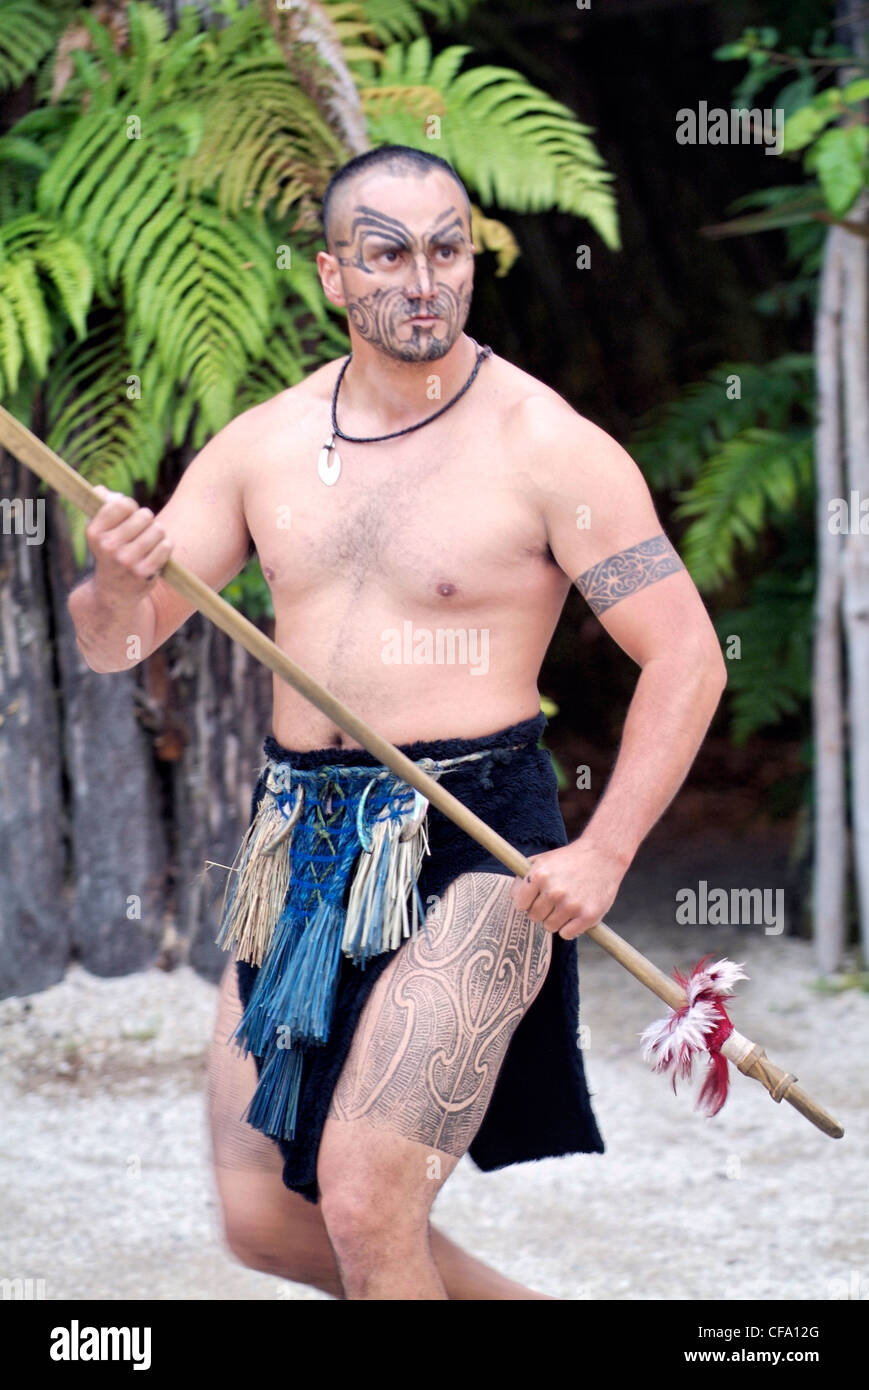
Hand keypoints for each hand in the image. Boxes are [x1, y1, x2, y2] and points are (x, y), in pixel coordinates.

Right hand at [86, 485, 173, 599]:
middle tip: (140, 532)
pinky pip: (166, 546)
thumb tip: (105, 493)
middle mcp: (108, 546)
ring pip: (158, 529)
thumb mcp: (99, 530)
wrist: (114, 592)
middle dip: (146, 521)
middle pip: (144, 515)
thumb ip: (101, 505)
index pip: (123, 503)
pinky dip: (165, 546)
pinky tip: (156, 553)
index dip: (130, 507)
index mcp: (94, 532)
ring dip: (157, 533)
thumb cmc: (110, 551)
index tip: (127, 516)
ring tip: (148, 542)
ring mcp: (127, 561)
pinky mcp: (144, 572)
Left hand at [509, 839, 627, 938]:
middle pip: (534, 917)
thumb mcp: (542, 860)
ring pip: (550, 927)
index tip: (535, 897)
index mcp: (539, 875)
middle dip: (542, 910)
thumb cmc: (569, 859)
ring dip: (556, 919)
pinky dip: (570, 927)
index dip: (527, 902)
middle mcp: (554, 891)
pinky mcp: (588, 916)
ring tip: (567, 903)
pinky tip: (576, 913)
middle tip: (554, 899)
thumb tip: (513, 898)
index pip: (519, 904)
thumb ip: (524, 878)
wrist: (603, 855)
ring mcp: (571, 905)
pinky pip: (567, 934)